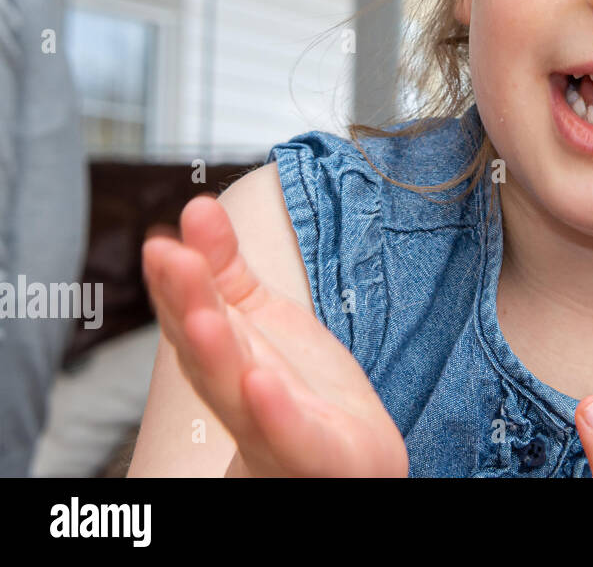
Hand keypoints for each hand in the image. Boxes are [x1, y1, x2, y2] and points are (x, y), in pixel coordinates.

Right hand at [142, 194, 408, 476]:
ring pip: (234, 392)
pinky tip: (261, 383)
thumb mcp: (261, 320)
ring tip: (202, 317)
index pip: (192, 316)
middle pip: (206, 349)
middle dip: (186, 306)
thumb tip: (196, 209)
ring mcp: (271, 428)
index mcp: (224, 358)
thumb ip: (226, 271)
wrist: (348, 466)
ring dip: (216, 355)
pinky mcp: (314, 456)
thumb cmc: (297, 394)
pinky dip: (273, 412)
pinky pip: (290, 436)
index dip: (175, 283)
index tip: (161, 241)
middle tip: (170, 258)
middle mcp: (236, 393)